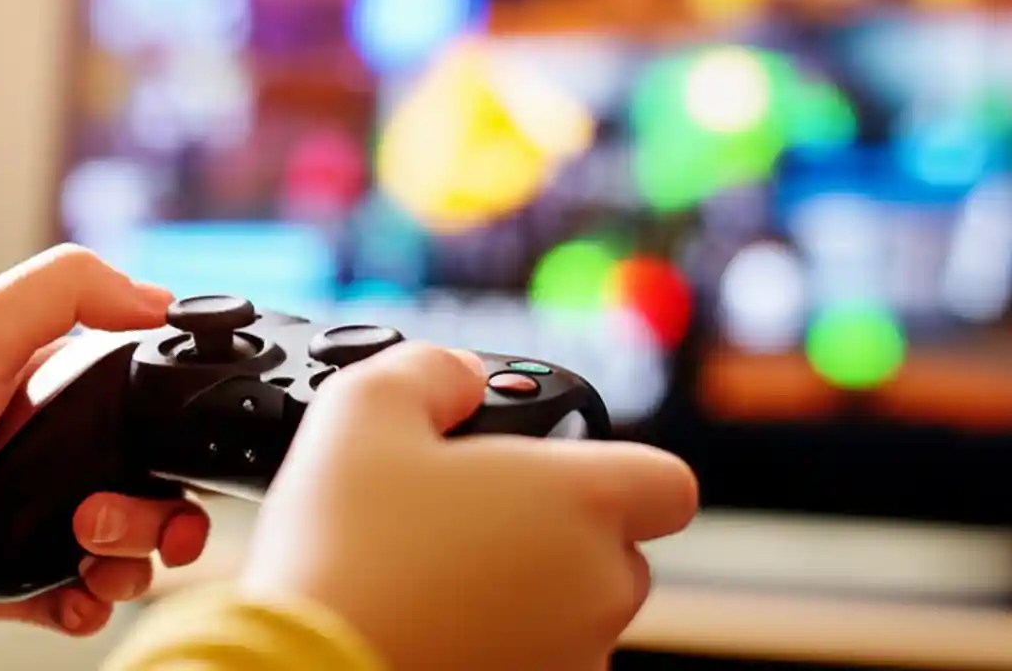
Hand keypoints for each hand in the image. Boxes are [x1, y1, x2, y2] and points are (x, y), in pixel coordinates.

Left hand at [0, 245, 208, 634]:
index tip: (180, 456)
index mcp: (59, 395)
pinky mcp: (17, 582)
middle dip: (160, 517)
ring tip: (85, 554)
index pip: (152, 417)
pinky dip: (92, 608)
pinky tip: (77, 600)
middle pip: (157, 494)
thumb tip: (163, 298)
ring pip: (131, 554)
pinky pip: (82, 604)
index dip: (178, 439)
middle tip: (102, 518)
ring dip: (129, 565)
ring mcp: (40, 522)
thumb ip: (70, 289)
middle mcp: (58, 459)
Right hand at [239, 343, 697, 670]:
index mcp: (579, 502)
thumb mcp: (363, 411)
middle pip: (616, 551)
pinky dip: (501, 647)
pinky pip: (538, 663)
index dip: (624, 469)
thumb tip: (459, 375)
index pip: (668, 483)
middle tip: (471, 521)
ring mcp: (573, 661)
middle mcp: (597, 588)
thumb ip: (431, 370)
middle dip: (555, 533)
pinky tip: (431, 627)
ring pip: (575, 616)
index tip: (562, 470)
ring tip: (435, 581)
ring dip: (528, 595)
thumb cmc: (342, 552)